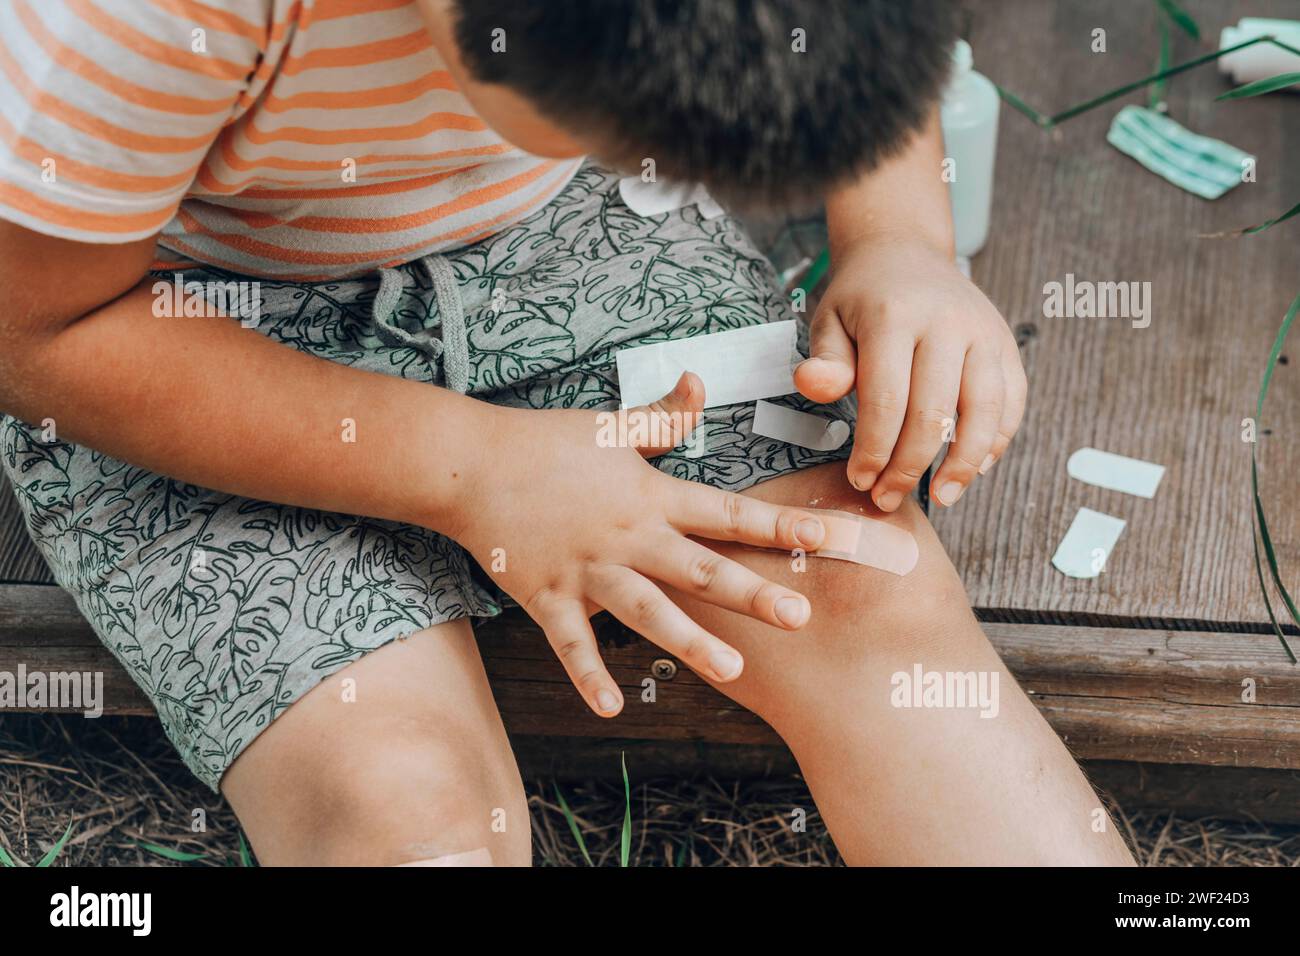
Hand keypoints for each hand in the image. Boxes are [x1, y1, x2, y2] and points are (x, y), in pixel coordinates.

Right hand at [449, 373, 826, 717]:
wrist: (471, 463)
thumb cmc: (545, 443)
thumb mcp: (611, 425)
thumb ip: (663, 416)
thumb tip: (700, 381)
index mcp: (649, 497)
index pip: (726, 512)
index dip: (778, 526)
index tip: (828, 539)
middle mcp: (627, 537)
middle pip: (698, 567)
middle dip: (751, 593)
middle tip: (800, 618)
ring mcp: (587, 570)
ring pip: (646, 610)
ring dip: (690, 640)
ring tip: (733, 669)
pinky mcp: (547, 596)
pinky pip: (571, 643)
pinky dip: (588, 675)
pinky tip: (612, 707)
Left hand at [794, 237, 1025, 510]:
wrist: (905, 253)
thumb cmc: (862, 298)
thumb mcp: (829, 321)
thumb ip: (824, 361)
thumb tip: (812, 386)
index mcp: (895, 316)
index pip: (887, 400)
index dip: (874, 450)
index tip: (860, 481)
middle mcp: (947, 322)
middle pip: (935, 413)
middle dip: (910, 466)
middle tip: (888, 497)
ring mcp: (983, 332)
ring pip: (984, 411)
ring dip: (964, 464)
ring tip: (942, 498)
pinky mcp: (1006, 343)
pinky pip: (1012, 399)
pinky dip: (998, 440)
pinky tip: (975, 468)